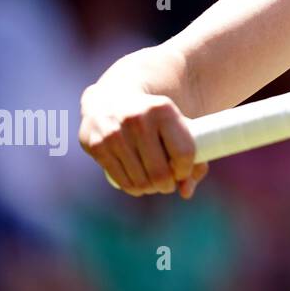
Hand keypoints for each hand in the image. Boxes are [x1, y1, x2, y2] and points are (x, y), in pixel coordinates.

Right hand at [79, 82, 207, 197]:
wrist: (112, 98)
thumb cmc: (153, 117)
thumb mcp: (176, 124)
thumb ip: (193, 156)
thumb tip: (186, 192)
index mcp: (163, 109)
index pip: (184, 153)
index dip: (186, 170)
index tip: (183, 172)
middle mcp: (137, 119)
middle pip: (160, 172)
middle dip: (167, 184)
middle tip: (168, 183)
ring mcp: (114, 133)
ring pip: (140, 181)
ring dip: (150, 188)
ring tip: (154, 183)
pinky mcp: (95, 145)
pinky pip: (121, 180)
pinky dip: (133, 188)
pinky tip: (139, 183)